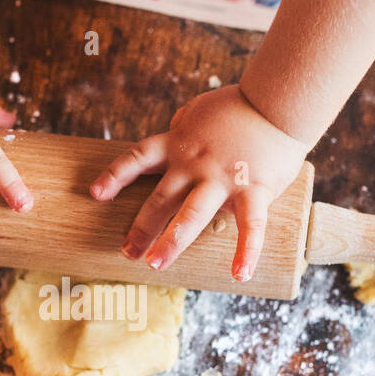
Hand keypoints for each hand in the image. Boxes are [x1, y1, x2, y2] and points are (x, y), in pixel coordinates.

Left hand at [90, 85, 308, 280]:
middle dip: (141, 228)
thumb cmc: (240, 106)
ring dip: (171, 242)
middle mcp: (194, 163)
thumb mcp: (200, 110)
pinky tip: (239, 274)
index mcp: (179, 144)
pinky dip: (246, 251)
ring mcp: (222, 178)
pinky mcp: (254, 189)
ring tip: (155, 264)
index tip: (96, 194)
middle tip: (127, 252)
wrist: (278, 100)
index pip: (138, 158)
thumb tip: (175, 126)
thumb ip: (184, 124)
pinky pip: (250, 225)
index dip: (116, 175)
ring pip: (191, 215)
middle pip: (160, 198)